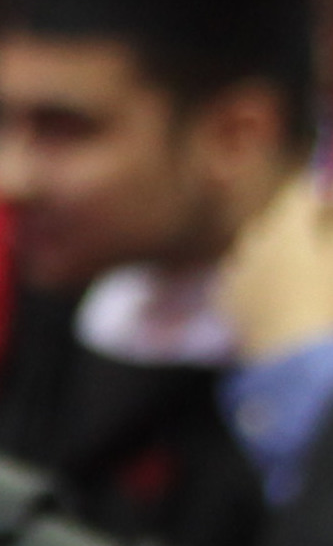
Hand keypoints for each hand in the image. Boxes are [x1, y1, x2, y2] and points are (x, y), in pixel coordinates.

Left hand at [216, 168, 332, 364]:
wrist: (289, 353)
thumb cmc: (322, 300)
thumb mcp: (332, 259)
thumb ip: (328, 227)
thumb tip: (326, 205)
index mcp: (284, 228)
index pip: (296, 194)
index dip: (313, 192)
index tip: (324, 194)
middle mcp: (253, 244)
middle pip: (272, 221)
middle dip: (291, 222)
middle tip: (310, 230)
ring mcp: (234, 270)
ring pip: (252, 249)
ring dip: (269, 250)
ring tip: (289, 264)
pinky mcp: (224, 296)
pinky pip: (237, 275)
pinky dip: (252, 275)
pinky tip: (268, 288)